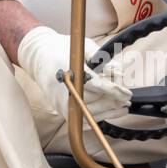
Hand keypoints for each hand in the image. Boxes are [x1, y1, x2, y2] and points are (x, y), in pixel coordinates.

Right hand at [17, 26, 131, 123]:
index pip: (99, 86)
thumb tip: (119, 71)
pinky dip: (99, 117)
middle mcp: (65, 90)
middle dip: (115, 101)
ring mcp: (63, 103)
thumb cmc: (62, 50)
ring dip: (110, 111)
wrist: (39, 57)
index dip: (116, 91)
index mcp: (72, 72)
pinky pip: (84, 120)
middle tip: (127, 99)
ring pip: (92, 113)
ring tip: (123, 108)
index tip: (127, 93)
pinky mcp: (62, 110)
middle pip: (97, 102)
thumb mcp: (85, 47)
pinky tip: (110, 113)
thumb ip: (103, 59)